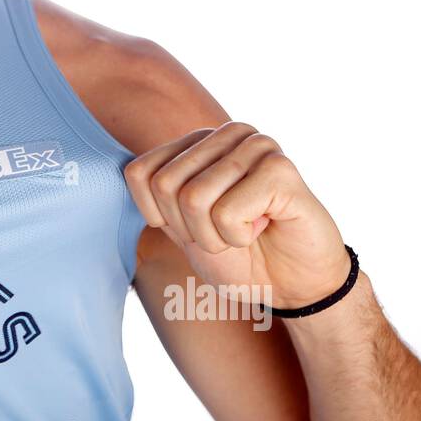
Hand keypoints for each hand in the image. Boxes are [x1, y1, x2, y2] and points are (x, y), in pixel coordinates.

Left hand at [125, 122, 350, 308]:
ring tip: (247, 231)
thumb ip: (156, 196)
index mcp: (198, 141)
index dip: (161, 217)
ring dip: (216, 236)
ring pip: (193, 198)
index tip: (195, 229)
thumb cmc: (239, 257)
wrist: (294, 286)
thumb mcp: (181, 228)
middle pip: (165, 185)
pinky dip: (239, 236)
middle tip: (226, 233)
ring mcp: (256, 145)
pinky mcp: (280, 168)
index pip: (140, 173)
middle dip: (190, 229)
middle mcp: (227, 134)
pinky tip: (266, 227)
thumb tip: (125, 168)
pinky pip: (227, 212)